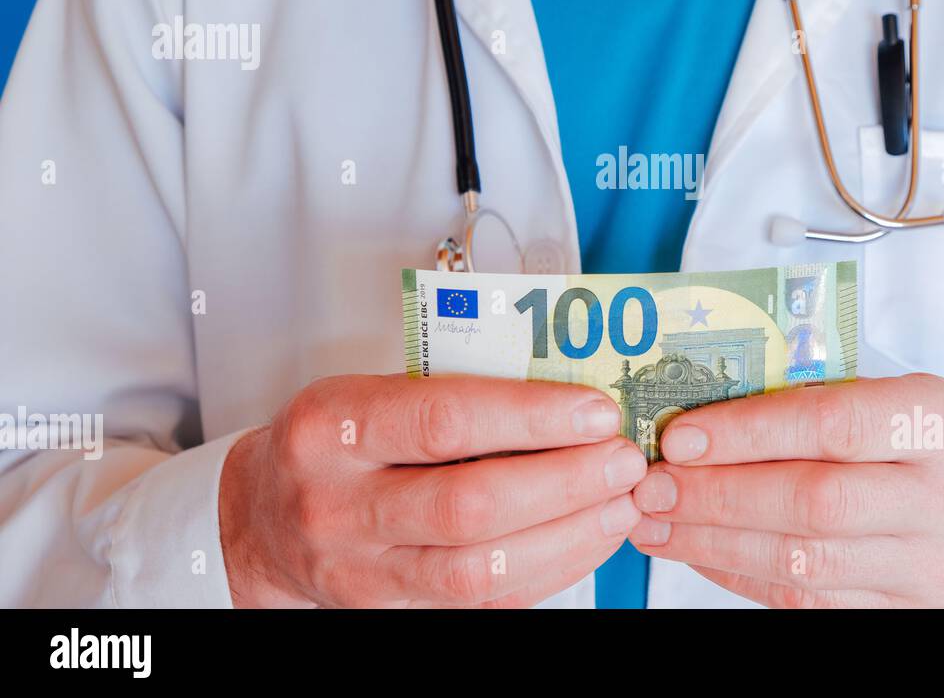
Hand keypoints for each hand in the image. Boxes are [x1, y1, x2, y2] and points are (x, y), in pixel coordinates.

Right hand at [219, 374, 644, 606]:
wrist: (263, 517)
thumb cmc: (336, 440)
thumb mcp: (372, 390)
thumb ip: (457, 390)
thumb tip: (570, 393)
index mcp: (335, 427)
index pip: (445, 420)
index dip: (532, 416)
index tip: (596, 410)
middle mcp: (341, 504)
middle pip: (470, 505)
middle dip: (565, 482)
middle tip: (623, 460)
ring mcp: (362, 569)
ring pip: (480, 569)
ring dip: (568, 535)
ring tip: (620, 503)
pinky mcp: (393, 610)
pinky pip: (484, 603)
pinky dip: (547, 569)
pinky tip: (586, 539)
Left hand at [629, 374, 943, 607]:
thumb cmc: (910, 435)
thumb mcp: (883, 393)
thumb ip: (807, 398)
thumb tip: (694, 419)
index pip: (835, 424)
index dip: (749, 431)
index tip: (680, 436)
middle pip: (816, 503)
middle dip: (719, 496)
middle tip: (651, 486)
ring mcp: (929, 566)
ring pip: (804, 563)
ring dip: (714, 542)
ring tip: (655, 521)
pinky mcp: (902, 612)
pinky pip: (804, 602)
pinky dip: (738, 573)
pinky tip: (697, 548)